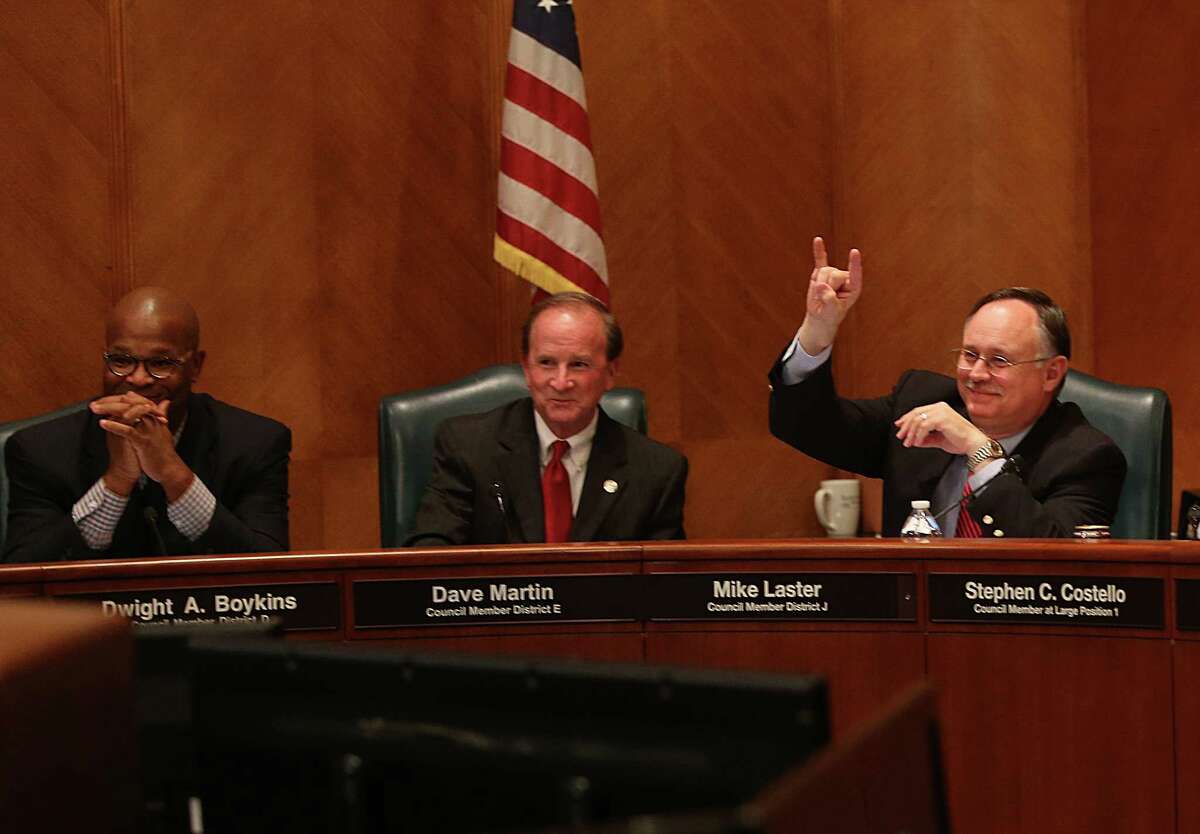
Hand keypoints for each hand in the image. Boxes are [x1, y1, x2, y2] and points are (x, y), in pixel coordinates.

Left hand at [94, 395, 193, 500]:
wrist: (169, 469)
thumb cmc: (164, 450)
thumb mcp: (163, 429)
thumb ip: (162, 414)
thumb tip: (165, 401)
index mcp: (154, 416)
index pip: (134, 400)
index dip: (116, 399)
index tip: (101, 401)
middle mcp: (152, 420)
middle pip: (129, 403)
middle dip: (109, 402)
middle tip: (93, 404)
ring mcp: (148, 430)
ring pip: (128, 413)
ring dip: (109, 409)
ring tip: (94, 409)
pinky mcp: (144, 441)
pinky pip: (128, 430)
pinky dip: (114, 426)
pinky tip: (102, 423)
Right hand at [796, 236, 862, 354]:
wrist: (820, 317)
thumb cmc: (830, 315)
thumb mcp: (832, 311)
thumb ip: (829, 299)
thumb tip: (821, 285)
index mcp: (854, 287)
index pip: (855, 274)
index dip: (854, 263)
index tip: (854, 252)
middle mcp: (845, 278)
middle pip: (833, 274)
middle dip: (826, 287)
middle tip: (825, 299)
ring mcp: (833, 273)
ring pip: (823, 271)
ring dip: (818, 284)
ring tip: (820, 295)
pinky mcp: (821, 272)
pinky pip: (819, 260)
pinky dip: (818, 250)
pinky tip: (817, 240)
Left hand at [894, 402, 989, 454]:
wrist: (973, 444)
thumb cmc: (959, 441)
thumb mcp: (938, 439)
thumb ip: (925, 438)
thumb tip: (913, 440)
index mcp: (940, 408)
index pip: (918, 411)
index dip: (906, 418)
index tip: (899, 426)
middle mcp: (940, 407)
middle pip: (915, 414)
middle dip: (906, 426)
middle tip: (900, 437)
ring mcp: (941, 411)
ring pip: (918, 420)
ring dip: (911, 433)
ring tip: (909, 443)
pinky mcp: (942, 418)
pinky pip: (924, 426)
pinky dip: (918, 435)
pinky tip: (918, 443)